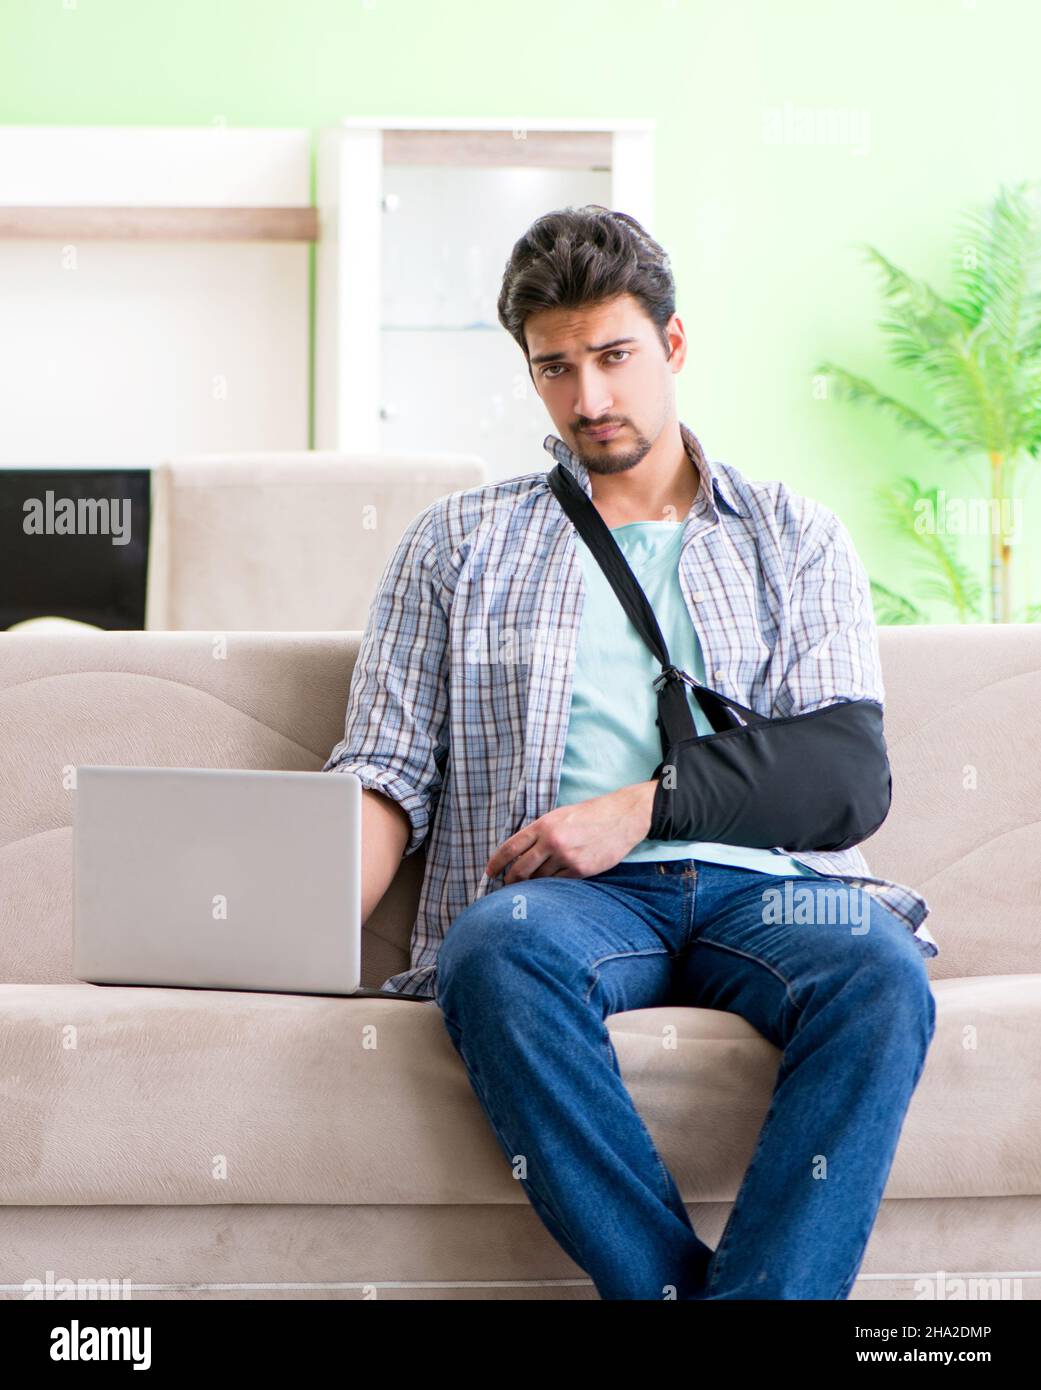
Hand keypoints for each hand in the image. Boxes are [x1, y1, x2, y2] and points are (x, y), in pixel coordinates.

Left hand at [485, 781, 657, 883]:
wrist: (622, 817)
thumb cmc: (589, 814)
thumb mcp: (559, 815)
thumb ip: (540, 832)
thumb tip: (519, 851)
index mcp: (544, 825)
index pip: (510, 847)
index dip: (497, 862)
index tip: (490, 872)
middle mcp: (552, 841)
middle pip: (520, 869)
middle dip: (511, 880)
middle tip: (507, 885)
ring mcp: (566, 857)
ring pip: (539, 879)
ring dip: (533, 884)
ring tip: (530, 885)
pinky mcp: (581, 870)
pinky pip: (558, 883)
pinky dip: (552, 885)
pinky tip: (551, 884)